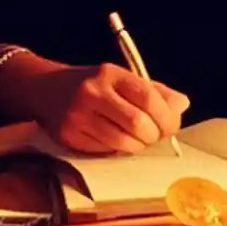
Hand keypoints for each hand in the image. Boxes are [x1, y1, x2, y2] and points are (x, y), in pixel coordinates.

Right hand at [0, 53, 188, 153]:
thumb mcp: (123, 80)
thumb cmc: (94, 86)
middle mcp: (92, 92)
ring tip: (137, 139)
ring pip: (123, 142)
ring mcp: (78, 115)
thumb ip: (155, 92)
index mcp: (111, 74)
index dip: (167, 117)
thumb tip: (182, 105)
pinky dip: (118, 151)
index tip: (170, 126)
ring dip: (138, 146)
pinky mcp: (69, 135)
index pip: (149, 98)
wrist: (44, 89)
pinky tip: (116, 141)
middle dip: (154, 135)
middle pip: (138, 123)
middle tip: (154, 136)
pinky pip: (105, 151)